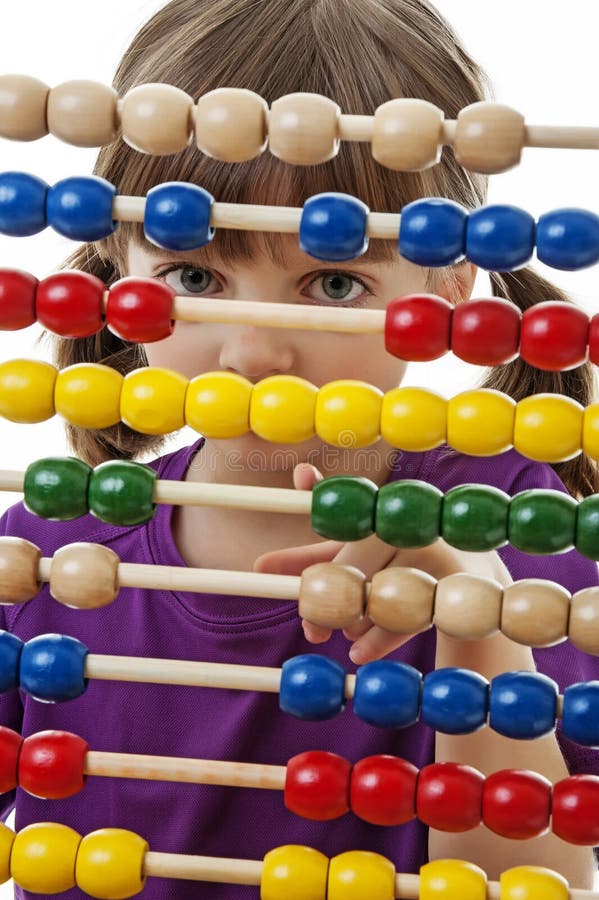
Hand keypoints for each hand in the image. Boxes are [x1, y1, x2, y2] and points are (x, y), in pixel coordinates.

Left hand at [253, 463, 512, 663]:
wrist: (476, 584)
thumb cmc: (401, 567)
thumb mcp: (360, 559)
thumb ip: (316, 558)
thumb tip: (258, 564)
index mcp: (378, 514)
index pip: (331, 528)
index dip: (297, 546)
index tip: (259, 566)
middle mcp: (404, 524)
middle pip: (350, 564)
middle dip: (325, 599)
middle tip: (309, 628)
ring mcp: (432, 550)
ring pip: (375, 592)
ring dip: (355, 621)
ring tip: (347, 639)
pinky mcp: (453, 582)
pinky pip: (407, 615)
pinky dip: (379, 639)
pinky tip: (357, 654)